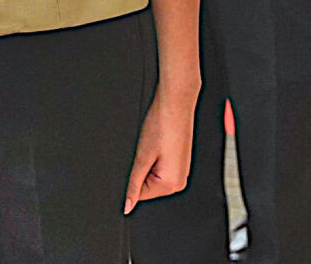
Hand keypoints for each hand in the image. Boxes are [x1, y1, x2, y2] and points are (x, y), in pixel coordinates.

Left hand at [125, 88, 195, 211]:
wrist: (175, 104)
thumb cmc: (161, 125)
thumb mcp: (142, 157)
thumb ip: (134, 184)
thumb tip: (128, 206)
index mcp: (172, 184)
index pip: (141, 195)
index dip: (131, 178)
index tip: (134, 160)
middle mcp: (180, 182)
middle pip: (148, 186)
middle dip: (140, 170)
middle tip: (145, 150)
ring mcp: (182, 172)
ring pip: (153, 176)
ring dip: (147, 163)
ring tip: (152, 145)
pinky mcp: (180, 162)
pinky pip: (160, 168)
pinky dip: (153, 158)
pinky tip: (156, 143)